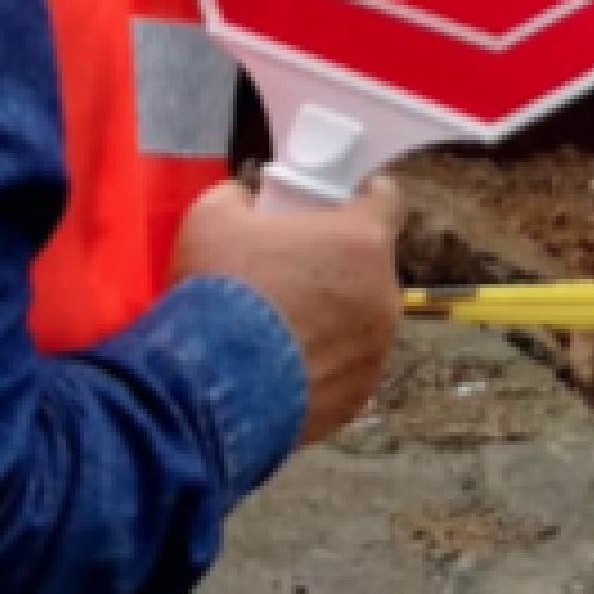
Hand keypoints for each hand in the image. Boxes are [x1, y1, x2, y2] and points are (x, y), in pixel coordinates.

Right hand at [174, 168, 406, 447]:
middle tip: (288, 271)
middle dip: (334, 265)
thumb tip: (244, 203)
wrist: (206, 385)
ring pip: (360, 319)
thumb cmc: (218, 293)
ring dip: (329, 317)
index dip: (363, 198)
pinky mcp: (359, 395)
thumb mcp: (212, 218)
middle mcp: (383, 294)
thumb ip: (240, 199)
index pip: (387, 200)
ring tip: (276, 327)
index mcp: (360, 240)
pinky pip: (346, 367)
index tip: (340, 204)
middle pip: (368, 265)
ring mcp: (376, 349)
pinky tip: (279, 366)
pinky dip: (322, 364)